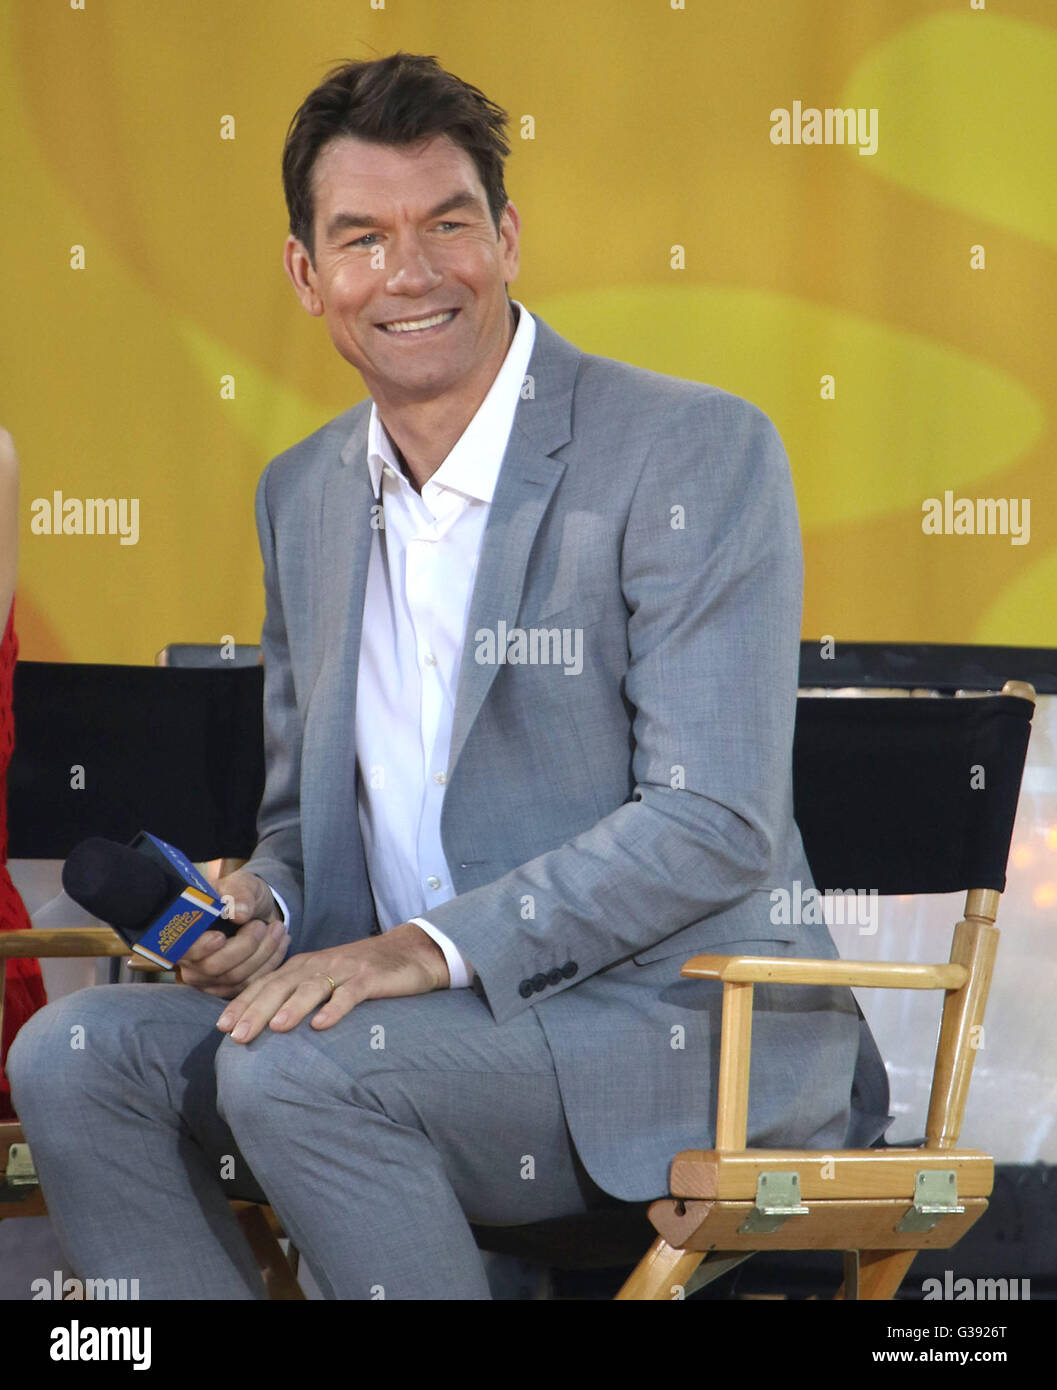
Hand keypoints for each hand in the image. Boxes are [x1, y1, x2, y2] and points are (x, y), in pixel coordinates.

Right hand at [173, 869, 289, 998]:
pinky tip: (281, 942)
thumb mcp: (240, 883)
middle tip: (260, 925)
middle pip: (213, 967)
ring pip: (236, 977)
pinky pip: (251, 984)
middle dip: (244, 946)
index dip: (200, 947)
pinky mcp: (230, 989)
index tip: (221, 937)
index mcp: (182, 934)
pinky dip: (271, 962)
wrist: (257, 912)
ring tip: (278, 928)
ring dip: (263, 952)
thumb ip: (238, 892)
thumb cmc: (241, 896)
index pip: (183, 949)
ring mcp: (209, 980)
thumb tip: (239, 913)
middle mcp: (190, 962)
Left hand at [215, 922, 449, 1042]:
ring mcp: (345, 969)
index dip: (243, 1003)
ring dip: (292, 1007)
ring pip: (312, 987)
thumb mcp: (326, 979)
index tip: (223, 1027)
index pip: (266, 983)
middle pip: (281, 985)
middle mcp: (319, 964)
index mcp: (304, 965)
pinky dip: (335, 1008)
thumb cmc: (363, 972)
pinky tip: (322, 1025)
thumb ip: (300, 994)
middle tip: (237, 1036)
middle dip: (257, 1010)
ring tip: (275, 1028)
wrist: (411, 951)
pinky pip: (350, 993)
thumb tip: (266, 1026)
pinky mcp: (370, 977)